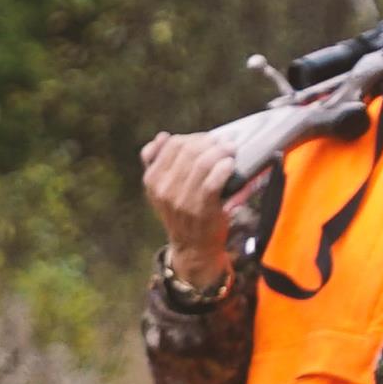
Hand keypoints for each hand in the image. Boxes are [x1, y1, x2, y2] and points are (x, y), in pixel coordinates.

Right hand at [138, 129, 239, 289]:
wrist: (192, 247)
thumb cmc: (181, 212)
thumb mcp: (161, 189)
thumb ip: (156, 162)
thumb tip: (162, 137)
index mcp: (152, 180)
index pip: (172, 145)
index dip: (193, 137)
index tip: (207, 140)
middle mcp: (164, 189)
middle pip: (188, 151)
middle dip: (210, 142)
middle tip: (225, 142)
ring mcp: (182, 201)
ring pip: (202, 163)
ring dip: (220, 151)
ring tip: (230, 150)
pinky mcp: (201, 210)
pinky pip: (212, 182)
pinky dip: (223, 169)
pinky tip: (230, 165)